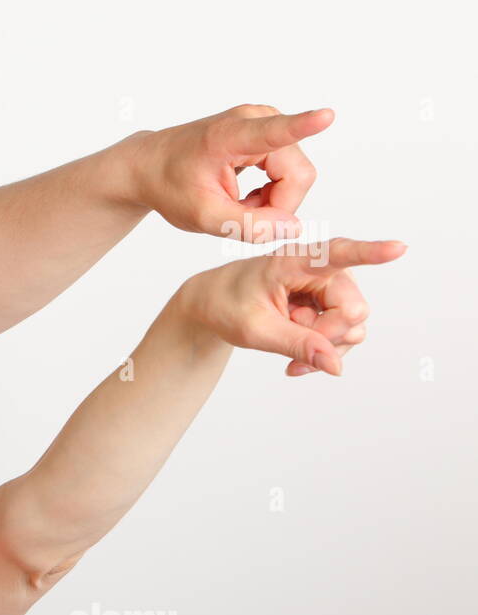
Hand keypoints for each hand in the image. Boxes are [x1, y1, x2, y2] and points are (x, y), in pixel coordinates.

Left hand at [126, 104, 332, 242]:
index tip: (325, 116)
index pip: (274, 132)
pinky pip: (291, 171)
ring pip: (297, 175)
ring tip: (235, 201)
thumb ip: (247, 226)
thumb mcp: (202, 217)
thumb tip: (294, 228)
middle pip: (298, 175)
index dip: (303, 126)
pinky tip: (243, 194)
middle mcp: (255, 119)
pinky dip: (270, 191)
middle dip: (275, 205)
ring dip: (271, 200)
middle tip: (236, 213)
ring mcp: (266, 120)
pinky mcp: (271, 128)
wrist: (151, 164)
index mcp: (230, 136)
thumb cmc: (171, 187)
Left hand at [178, 238, 407, 375]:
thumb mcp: (255, 330)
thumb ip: (296, 344)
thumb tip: (336, 366)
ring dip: (325, 347)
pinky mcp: (332, 305)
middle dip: (326, 335)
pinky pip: (346, 335)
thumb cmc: (228, 305)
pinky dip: (324, 352)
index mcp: (294, 261)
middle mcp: (322, 269)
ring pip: (354, 326)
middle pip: (353, 309)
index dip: (370, 253)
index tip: (399, 248)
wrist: (215, 304)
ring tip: (290, 353)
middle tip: (290, 342)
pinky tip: (297, 360)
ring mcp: (331, 287)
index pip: (338, 254)